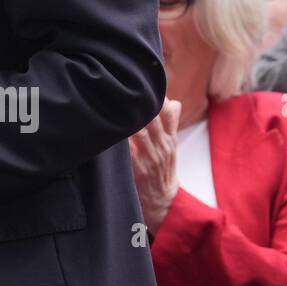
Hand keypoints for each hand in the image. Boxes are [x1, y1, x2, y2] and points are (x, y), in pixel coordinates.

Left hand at [128, 98, 180, 232]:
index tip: (143, 86)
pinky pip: (130, 152)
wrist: (164, 200)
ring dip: (130, 121)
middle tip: (125, 91)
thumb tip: (173, 101)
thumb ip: (171, 123)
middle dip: (140, 106)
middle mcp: (162, 146)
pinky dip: (123, 141)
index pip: (168, 114)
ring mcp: (151, 158)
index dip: (157, 99)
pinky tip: (112, 131)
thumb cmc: (164, 168)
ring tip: (117, 106)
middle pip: (153, 120)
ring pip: (141, 134)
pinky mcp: (139, 170)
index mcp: (170, 139)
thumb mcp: (172, 146)